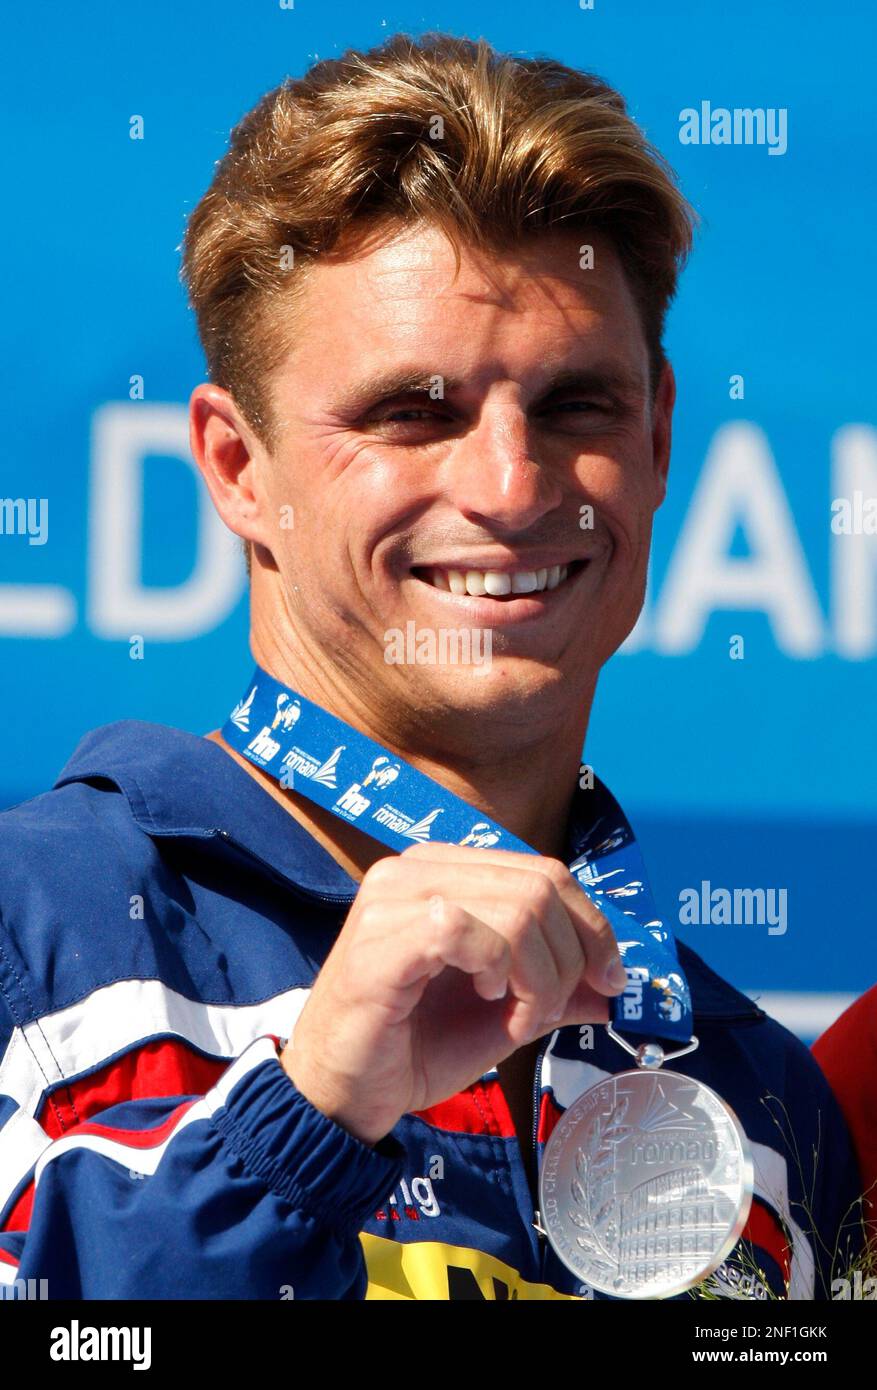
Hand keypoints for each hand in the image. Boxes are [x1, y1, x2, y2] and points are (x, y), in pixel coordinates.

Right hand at [281, 841, 626, 1143]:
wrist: (343, 1095)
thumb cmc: (414, 1047)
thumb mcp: (504, 1014)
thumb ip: (555, 989)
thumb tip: (613, 987)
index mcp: (445, 872)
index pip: (543, 871)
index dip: (591, 925)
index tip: (609, 980)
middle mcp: (417, 868)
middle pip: (538, 886)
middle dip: (569, 957)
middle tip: (551, 1010)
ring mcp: (394, 897)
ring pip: (515, 908)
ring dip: (538, 976)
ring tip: (516, 1017)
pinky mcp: (380, 937)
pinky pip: (464, 928)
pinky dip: (498, 969)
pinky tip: (488, 999)